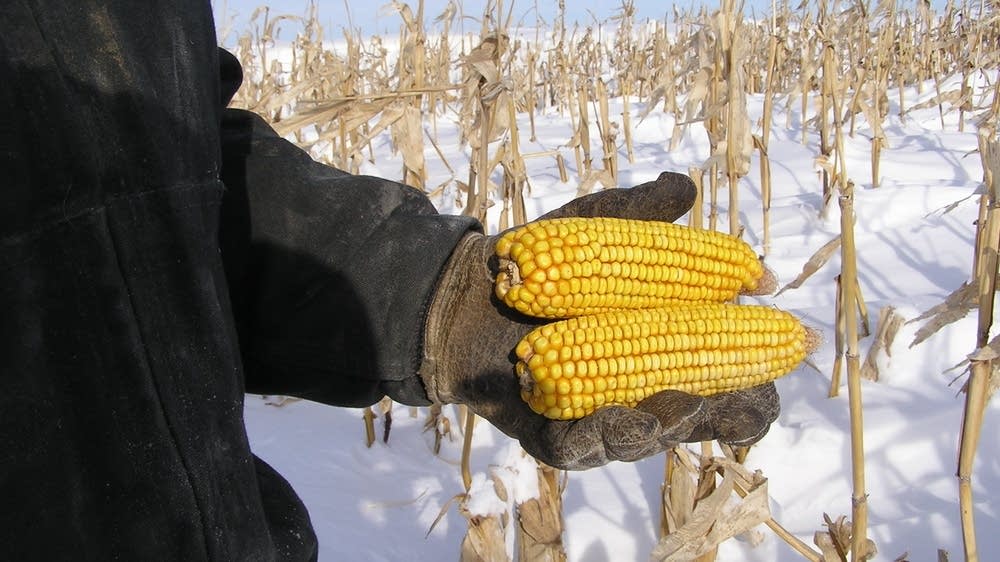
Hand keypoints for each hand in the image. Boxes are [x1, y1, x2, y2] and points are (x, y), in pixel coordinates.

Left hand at [419, 172, 779, 469]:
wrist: (470, 294)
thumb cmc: (540, 266)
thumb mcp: (594, 232)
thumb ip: (642, 213)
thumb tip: (688, 186)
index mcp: (664, 352)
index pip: (729, 372)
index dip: (762, 367)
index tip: (785, 345)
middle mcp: (639, 391)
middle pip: (702, 416)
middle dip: (726, 407)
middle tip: (741, 388)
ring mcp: (599, 418)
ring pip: (650, 434)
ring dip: (673, 420)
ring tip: (683, 399)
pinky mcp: (555, 437)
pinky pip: (586, 445)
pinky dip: (610, 432)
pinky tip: (629, 415)